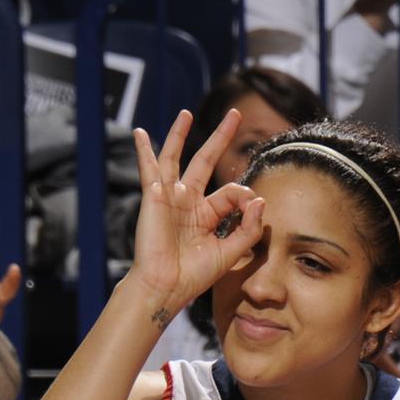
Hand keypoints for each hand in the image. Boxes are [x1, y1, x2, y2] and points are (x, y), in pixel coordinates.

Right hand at [128, 109, 266, 315]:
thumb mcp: (231, 252)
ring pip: (176, 158)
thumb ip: (249, 228)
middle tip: (235, 115)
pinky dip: (144, 150)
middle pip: (205, 161)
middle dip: (220, 138)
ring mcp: (170, 197)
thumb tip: (259, 198)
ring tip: (186, 113)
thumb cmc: (194, 275)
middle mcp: (188, 202)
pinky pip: (149, 169)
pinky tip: (140, 133)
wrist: (166, 286)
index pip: (231, 192)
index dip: (245, 197)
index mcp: (207, 215)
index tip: (251, 209)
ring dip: (179, 134)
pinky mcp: (154, 198)